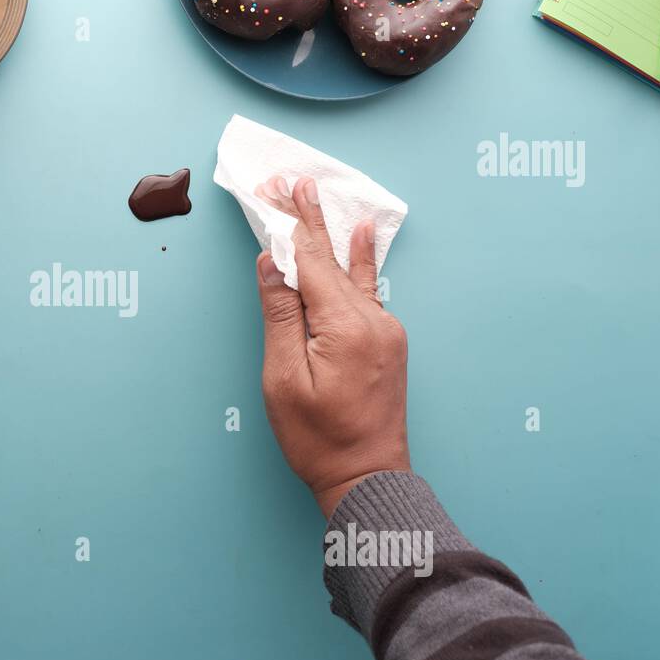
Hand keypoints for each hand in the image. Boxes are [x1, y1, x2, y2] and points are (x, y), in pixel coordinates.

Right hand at [254, 176, 410, 518]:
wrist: (368, 479)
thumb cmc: (319, 438)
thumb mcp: (284, 378)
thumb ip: (280, 316)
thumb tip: (272, 264)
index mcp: (346, 325)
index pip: (310, 260)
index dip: (289, 224)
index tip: (275, 190)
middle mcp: (374, 319)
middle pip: (331, 258)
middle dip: (308, 220)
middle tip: (293, 180)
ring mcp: (385, 329)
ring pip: (349, 271)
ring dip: (329, 236)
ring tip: (320, 198)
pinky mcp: (386, 341)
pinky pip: (366, 290)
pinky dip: (358, 262)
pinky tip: (362, 237)